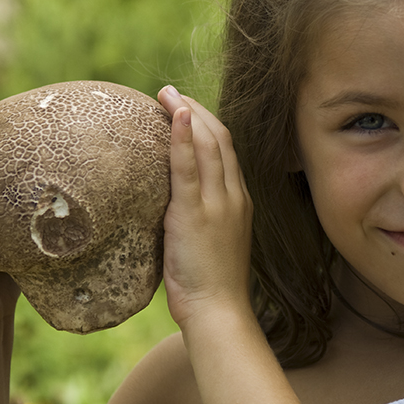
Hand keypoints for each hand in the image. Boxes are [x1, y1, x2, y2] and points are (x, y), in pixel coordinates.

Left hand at [156, 86, 253, 328]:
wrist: (219, 311)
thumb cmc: (210, 286)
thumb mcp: (209, 243)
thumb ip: (198, 218)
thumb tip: (171, 207)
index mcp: (239, 202)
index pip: (227, 151)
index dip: (207, 124)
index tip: (186, 109)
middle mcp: (233, 196)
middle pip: (221, 139)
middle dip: (196, 110)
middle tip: (171, 92)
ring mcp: (217, 204)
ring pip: (209, 145)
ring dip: (187, 113)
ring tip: (165, 94)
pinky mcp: (195, 214)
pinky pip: (190, 168)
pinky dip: (183, 138)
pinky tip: (175, 115)